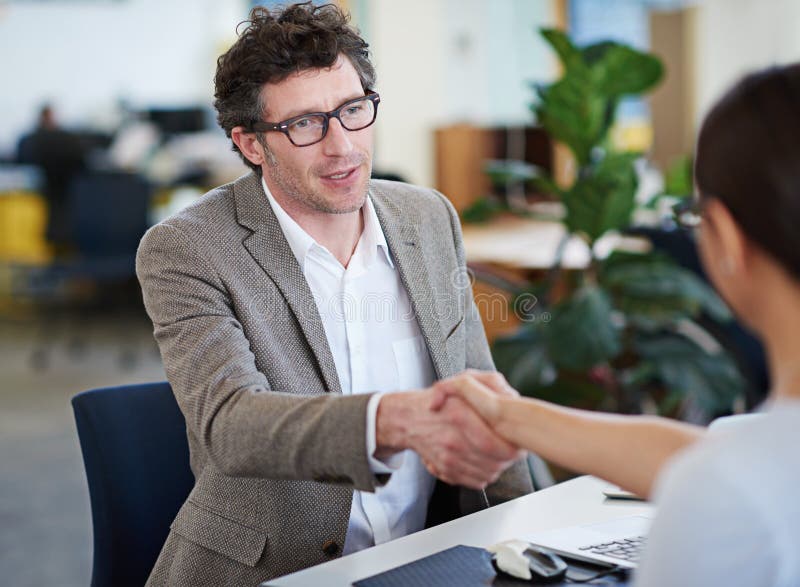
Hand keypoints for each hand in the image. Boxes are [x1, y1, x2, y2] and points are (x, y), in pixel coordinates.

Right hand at [376, 372, 522, 488]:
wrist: (409, 418)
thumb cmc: (443, 399)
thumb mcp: (465, 380)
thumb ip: (491, 384)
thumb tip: (513, 400)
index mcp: (459, 415)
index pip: (494, 445)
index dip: (513, 448)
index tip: (519, 443)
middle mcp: (452, 440)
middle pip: (494, 463)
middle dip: (510, 459)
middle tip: (515, 450)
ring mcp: (447, 458)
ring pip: (488, 474)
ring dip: (500, 467)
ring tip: (500, 454)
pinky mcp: (445, 470)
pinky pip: (476, 481)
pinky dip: (486, 475)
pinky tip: (486, 461)